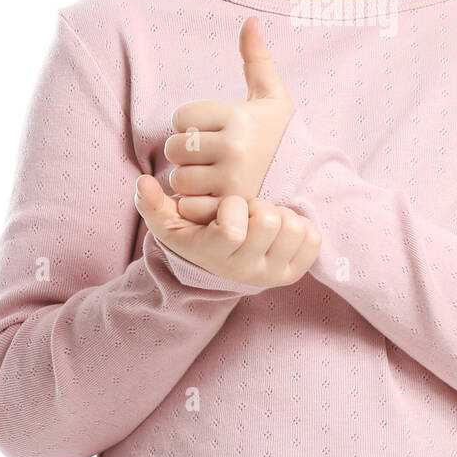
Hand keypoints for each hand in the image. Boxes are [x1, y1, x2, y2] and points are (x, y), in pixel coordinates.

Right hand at [135, 174, 320, 290]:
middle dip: (258, 206)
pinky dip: (300, 227)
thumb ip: (152, 204)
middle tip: (248, 212)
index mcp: (217, 256)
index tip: (227, 207)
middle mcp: (247, 271)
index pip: (233, 228)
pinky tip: (280, 230)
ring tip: (262, 221)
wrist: (221, 266)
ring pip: (293, 227)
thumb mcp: (171, 223)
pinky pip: (312, 238)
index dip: (233, 206)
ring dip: (280, 215)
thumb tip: (143, 182)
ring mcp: (274, 274)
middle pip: (269, 221)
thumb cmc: (198, 236)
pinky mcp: (296, 272)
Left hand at [164, 15, 294, 225]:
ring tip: (214, 175)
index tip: (215, 130)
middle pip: (175, 147)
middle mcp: (234, 147)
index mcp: (239, 116)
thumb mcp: (272, 95)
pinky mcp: (228, 207)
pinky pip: (189, 203)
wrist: (307, 181)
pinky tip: (215, 195)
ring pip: (179, 177)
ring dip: (190, 178)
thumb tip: (250, 19)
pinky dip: (196, 202)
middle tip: (212, 155)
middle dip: (188, 152)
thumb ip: (256, 58)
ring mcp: (231, 180)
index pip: (181, 116)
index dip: (193, 123)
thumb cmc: (281, 135)